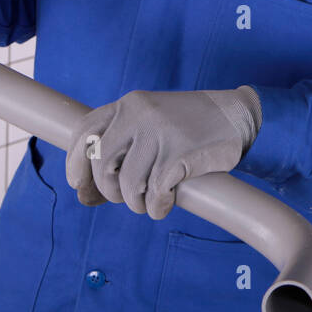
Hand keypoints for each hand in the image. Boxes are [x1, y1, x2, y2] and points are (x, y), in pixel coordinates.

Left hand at [67, 86, 263, 219]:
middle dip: (109, 191)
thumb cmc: (190, 127)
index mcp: (128, 104)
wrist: (237, 115)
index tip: (78, 183)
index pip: (84, 131)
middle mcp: (139, 114)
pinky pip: (154, 193)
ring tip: (150, 202)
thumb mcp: (151, 124)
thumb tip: (84, 196)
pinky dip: (157, 207)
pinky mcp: (180, 153)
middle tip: (128, 197)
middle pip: (102, 164)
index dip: (74, 162)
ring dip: (136, 203)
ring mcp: (160, 133)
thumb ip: (121, 151)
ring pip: (128, 183)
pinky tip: (165, 204)